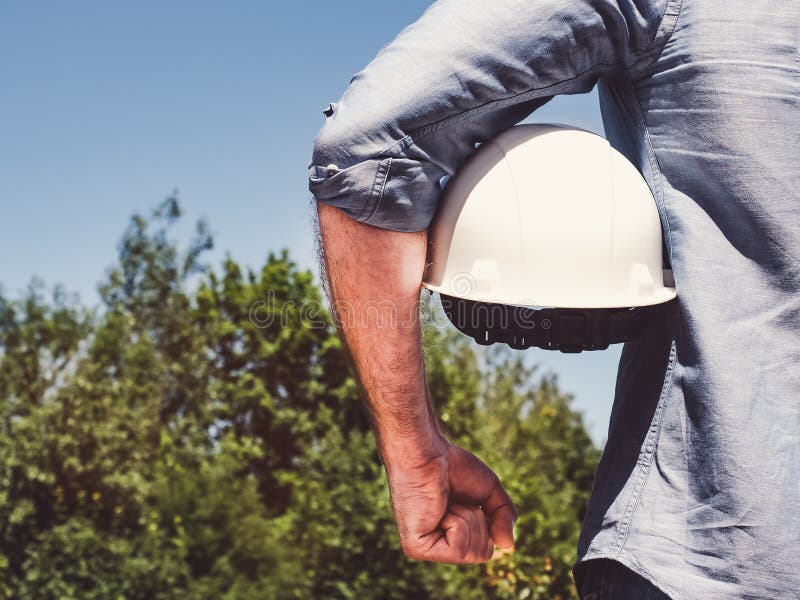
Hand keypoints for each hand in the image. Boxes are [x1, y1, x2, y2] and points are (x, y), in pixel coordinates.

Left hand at [386, 438, 517, 563]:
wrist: (428, 453)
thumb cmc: (453, 466)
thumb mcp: (490, 491)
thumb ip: (504, 517)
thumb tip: (507, 545)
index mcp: (449, 537)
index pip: (485, 550)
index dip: (486, 520)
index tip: (467, 499)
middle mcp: (436, 547)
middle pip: (483, 554)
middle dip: (477, 520)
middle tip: (455, 500)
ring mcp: (424, 549)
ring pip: (472, 552)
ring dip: (466, 518)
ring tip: (445, 502)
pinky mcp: (415, 547)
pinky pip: (458, 549)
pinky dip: (456, 522)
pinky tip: (437, 509)